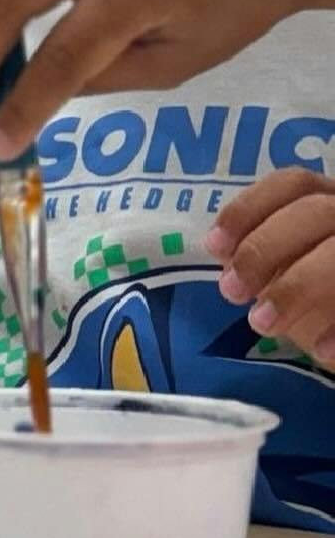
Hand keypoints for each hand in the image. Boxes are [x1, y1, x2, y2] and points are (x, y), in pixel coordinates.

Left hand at [208, 170, 334, 364]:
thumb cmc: (316, 297)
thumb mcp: (289, 274)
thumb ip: (266, 263)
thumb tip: (234, 273)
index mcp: (330, 202)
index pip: (292, 185)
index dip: (249, 209)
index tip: (215, 246)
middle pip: (316, 212)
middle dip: (264, 249)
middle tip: (230, 292)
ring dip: (299, 286)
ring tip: (263, 324)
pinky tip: (323, 352)